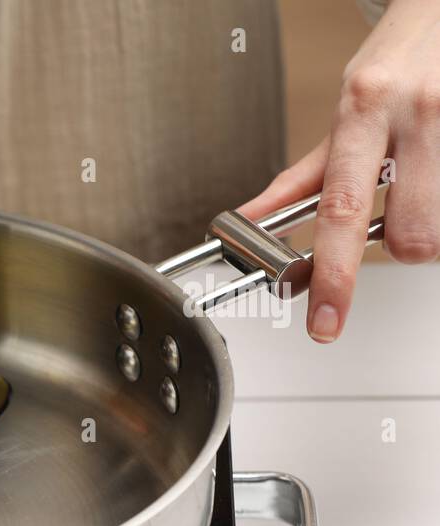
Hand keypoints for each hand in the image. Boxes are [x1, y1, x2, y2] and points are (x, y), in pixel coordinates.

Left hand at [238, 0, 439, 343]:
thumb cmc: (402, 55)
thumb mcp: (347, 107)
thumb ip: (304, 174)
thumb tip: (252, 219)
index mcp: (364, 109)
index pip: (340, 212)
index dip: (333, 278)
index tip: (325, 321)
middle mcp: (418, 112)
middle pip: (414, 236)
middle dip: (407, 246)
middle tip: (402, 216)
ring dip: (438, 222)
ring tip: (429, 185)